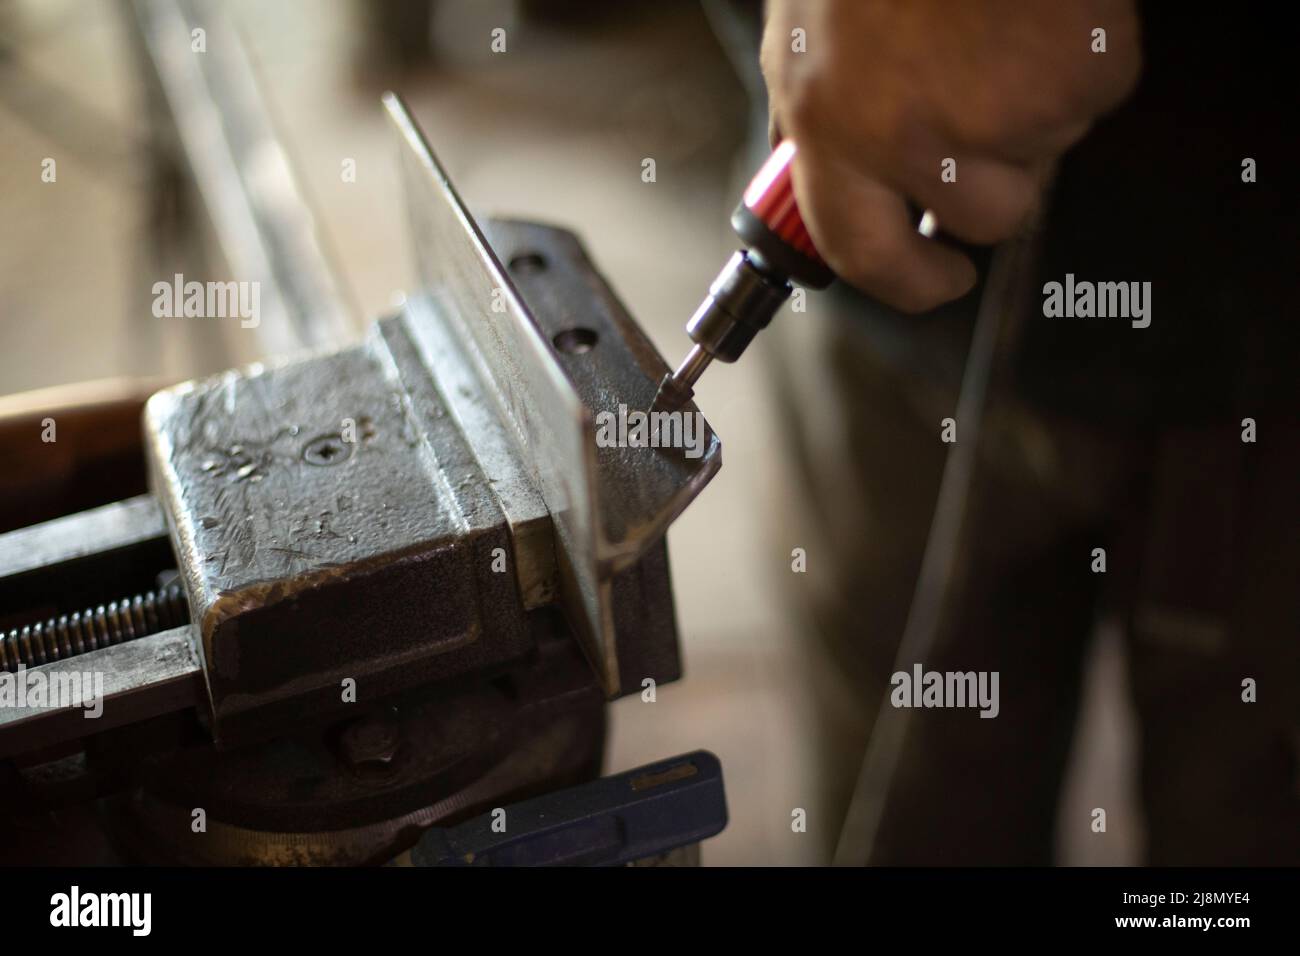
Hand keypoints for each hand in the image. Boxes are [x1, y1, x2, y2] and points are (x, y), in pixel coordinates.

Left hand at [761, 0, 1141, 311]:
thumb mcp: (803, 43)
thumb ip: (819, 128)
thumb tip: (832, 194)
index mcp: (832, 128)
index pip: (867, 256)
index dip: (911, 283)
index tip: (937, 280)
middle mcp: (910, 135)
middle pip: (985, 219)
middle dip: (994, 176)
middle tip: (984, 106)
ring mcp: (998, 114)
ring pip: (1045, 160)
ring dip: (1034, 112)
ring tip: (997, 33)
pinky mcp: (1075, 79)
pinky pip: (1094, 100)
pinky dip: (1079, 61)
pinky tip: (1036, 14)